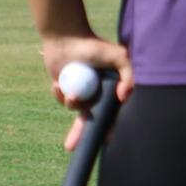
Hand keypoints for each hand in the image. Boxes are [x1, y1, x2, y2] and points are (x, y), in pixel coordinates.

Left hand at [40, 33, 132, 150]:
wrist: (67, 37)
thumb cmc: (95, 46)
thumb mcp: (119, 57)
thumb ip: (129, 76)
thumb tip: (123, 98)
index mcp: (111, 87)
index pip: (111, 111)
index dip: (108, 127)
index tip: (105, 140)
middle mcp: (96, 91)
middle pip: (90, 118)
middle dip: (80, 134)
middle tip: (70, 147)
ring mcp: (79, 90)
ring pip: (75, 108)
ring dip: (70, 104)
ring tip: (68, 93)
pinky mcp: (63, 88)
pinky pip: (61, 100)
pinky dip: (58, 95)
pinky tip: (57, 85)